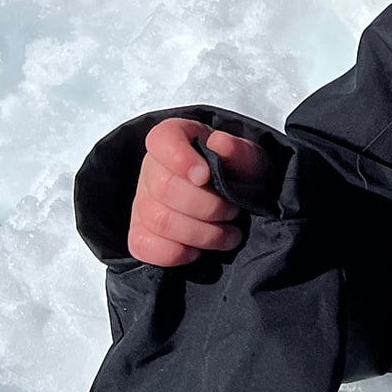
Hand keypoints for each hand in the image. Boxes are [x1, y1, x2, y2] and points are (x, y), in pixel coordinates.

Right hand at [127, 117, 269, 266]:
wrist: (236, 202)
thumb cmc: (239, 176)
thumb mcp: (251, 161)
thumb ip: (242, 151)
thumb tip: (221, 144)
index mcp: (176, 138)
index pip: (162, 140)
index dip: (180, 158)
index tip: (205, 176)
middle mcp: (153, 168)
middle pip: (164, 188)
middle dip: (207, 206)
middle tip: (233, 212)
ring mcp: (143, 202)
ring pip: (159, 220)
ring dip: (202, 234)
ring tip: (229, 234)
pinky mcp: (140, 233)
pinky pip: (142, 246)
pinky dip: (175, 253)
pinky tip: (197, 250)